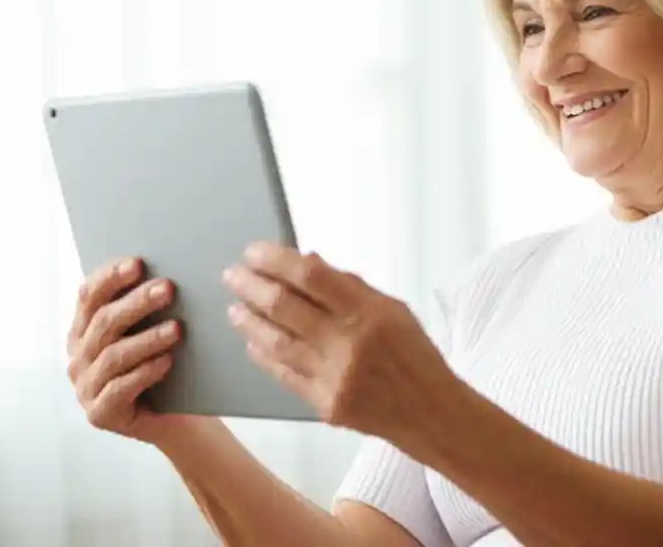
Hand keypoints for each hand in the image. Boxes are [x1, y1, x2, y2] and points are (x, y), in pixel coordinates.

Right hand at [66, 256, 189, 443]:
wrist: (178, 418)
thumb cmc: (164, 366)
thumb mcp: (151, 331)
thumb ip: (146, 306)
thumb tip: (164, 273)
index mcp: (83, 330)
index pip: (88, 296)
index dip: (110, 277)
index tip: (138, 263)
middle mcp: (78, 357)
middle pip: (103, 322)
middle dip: (136, 302)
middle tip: (168, 289)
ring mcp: (86, 387)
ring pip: (113, 355)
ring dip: (146, 339)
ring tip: (176, 329)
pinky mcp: (100, 414)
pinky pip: (120, 389)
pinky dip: (145, 372)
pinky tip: (167, 361)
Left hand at [221, 242, 459, 440]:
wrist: (430, 412)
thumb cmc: (414, 355)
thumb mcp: (393, 310)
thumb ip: (351, 286)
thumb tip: (307, 261)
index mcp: (369, 312)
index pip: (311, 275)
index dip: (276, 259)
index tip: (254, 251)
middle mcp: (349, 342)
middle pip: (284, 306)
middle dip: (251, 286)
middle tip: (232, 275)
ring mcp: (334, 376)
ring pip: (277, 341)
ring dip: (249, 321)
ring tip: (234, 308)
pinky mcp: (325, 404)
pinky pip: (284, 374)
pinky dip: (264, 355)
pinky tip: (252, 342)